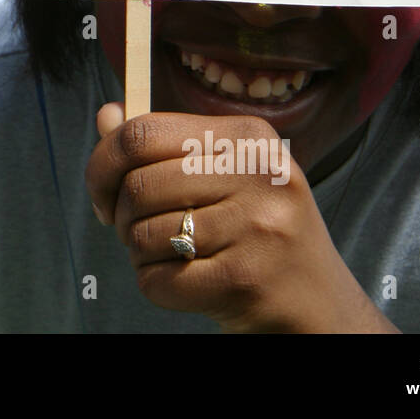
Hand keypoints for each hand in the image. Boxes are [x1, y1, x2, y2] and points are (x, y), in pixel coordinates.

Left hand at [86, 104, 396, 332]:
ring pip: (143, 234)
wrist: (317, 303)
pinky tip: (186, 281)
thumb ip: (162, 145)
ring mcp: (256, 227)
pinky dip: (157, 284)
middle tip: (135, 230)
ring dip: (140, 253)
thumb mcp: (223, 174)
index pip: (143, 132)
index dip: (103, 163)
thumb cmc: (257, 230)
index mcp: (248, 135)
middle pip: (138, 185)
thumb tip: (107, 116)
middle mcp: (259, 174)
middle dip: (120, 216)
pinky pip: (158, 280)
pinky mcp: (244, 279)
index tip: (102, 190)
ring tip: (171, 254)